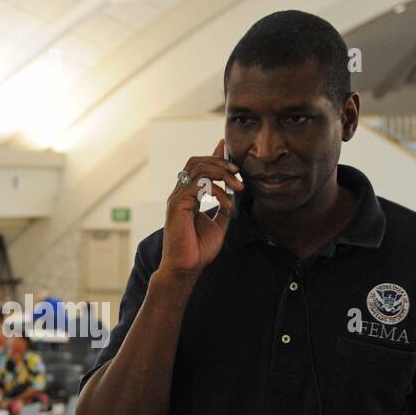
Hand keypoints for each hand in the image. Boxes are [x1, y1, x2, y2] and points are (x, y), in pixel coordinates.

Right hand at [160, 139, 242, 279]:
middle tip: (238, 172)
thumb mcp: (218, 224)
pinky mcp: (178, 205)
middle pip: (196, 161)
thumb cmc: (198, 250)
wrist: (186, 267)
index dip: (213, 155)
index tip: (226, 147)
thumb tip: (231, 196)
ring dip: (221, 172)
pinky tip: (227, 203)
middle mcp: (180, 194)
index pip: (199, 167)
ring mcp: (177, 198)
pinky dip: (216, 190)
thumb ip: (222, 208)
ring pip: (197, 168)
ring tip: (237, 186)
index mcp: (188, 196)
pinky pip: (198, 185)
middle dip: (219, 161)